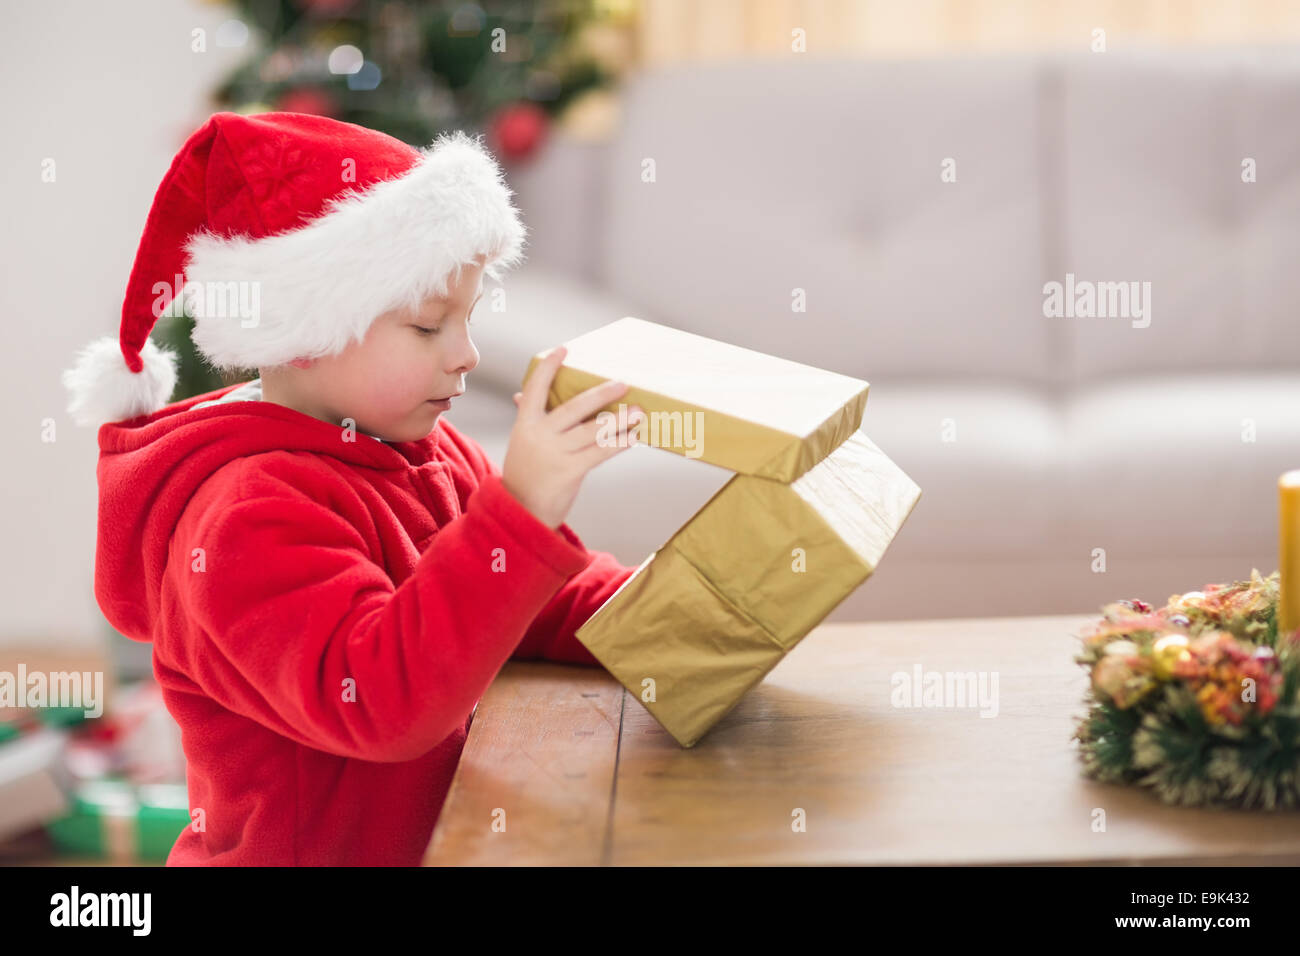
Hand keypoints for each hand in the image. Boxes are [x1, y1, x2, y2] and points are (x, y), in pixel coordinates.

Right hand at [501, 345, 642, 529]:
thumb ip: (529, 419)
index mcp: (525, 423)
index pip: (535, 389)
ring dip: (619, 420)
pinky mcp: (569, 472)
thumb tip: (521, 394)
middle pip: (573, 407)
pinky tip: (633, 437)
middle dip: (600, 394)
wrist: (520, 511)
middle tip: (623, 383)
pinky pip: (599, 453)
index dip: (549, 368)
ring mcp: (554, 453)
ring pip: (592, 430)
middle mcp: (538, 435)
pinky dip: (618, 444)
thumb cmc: (526, 473)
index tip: (564, 349)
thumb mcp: (522, 442)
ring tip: (638, 412)